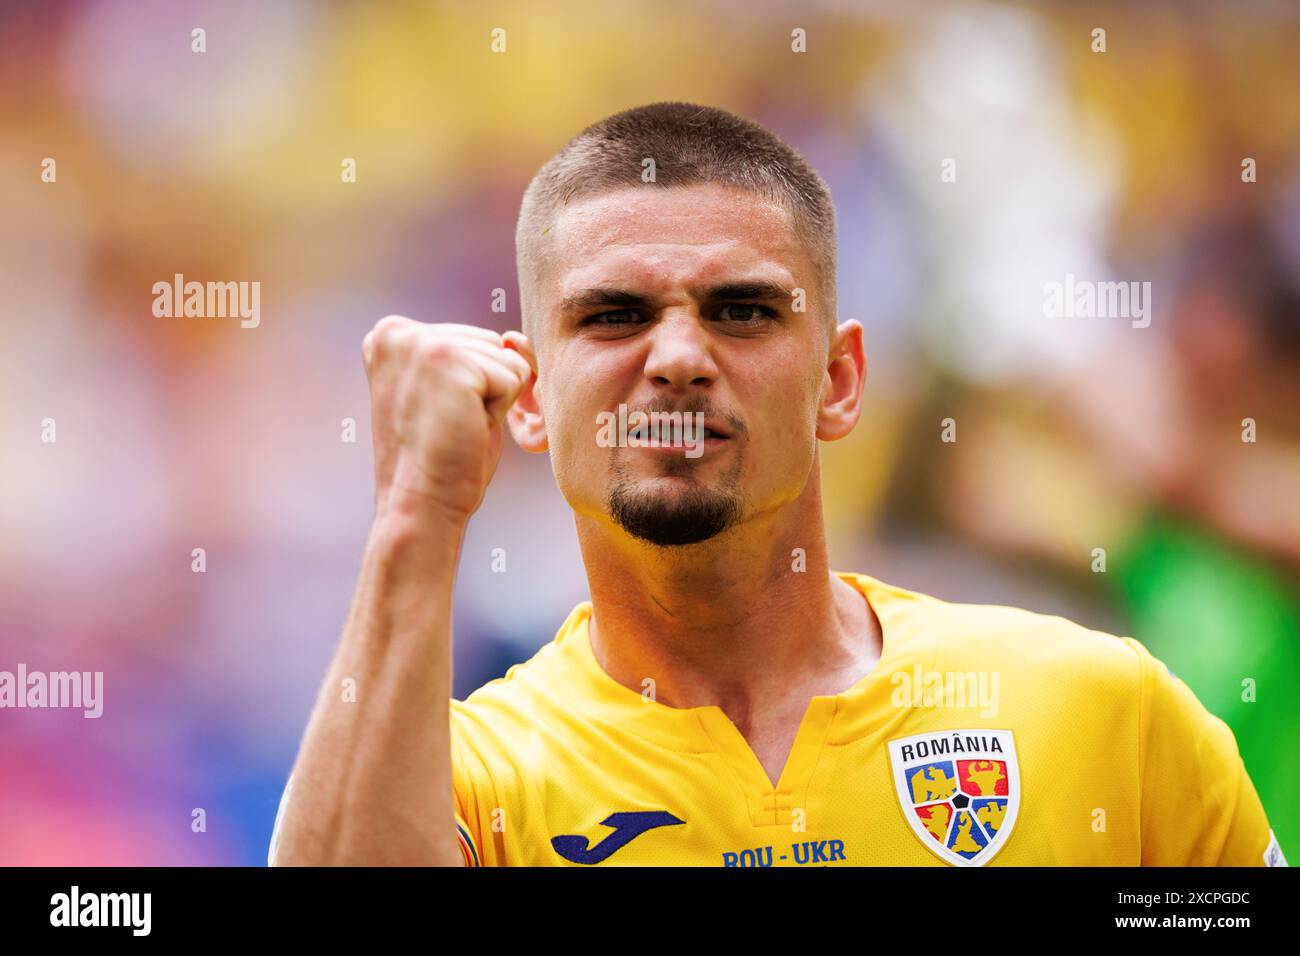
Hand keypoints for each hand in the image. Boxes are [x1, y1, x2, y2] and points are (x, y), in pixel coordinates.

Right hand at [361, 316, 533, 522]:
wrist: (420, 504)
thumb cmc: (437, 458)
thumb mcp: (438, 390)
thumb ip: (459, 356)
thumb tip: (516, 337)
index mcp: (388, 335)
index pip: (471, 339)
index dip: (470, 385)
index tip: (437, 414)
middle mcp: (397, 331)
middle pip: (491, 342)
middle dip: (484, 388)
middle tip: (449, 423)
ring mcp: (422, 343)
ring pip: (506, 359)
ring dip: (492, 400)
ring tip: (456, 425)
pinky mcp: (451, 361)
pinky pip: (514, 377)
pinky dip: (500, 410)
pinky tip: (466, 428)